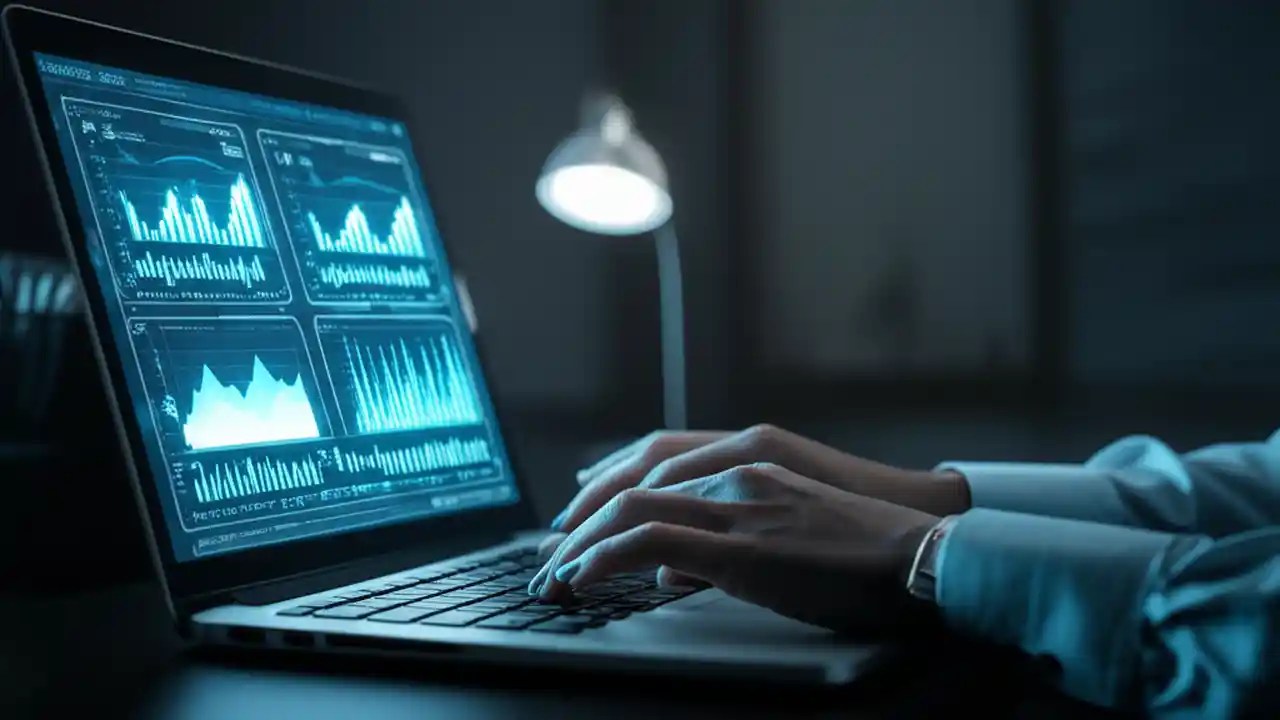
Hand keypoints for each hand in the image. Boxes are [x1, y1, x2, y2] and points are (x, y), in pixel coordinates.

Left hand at [531, 462, 941, 636]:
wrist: (918, 553)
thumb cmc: (864, 553)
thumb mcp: (785, 538)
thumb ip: (724, 544)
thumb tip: (670, 571)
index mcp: (748, 461)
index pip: (655, 460)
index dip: (606, 485)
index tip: (575, 515)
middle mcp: (735, 470)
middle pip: (633, 481)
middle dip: (581, 517)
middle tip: (549, 551)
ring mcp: (735, 503)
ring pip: (631, 507)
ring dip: (581, 540)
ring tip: (553, 572)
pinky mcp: (738, 544)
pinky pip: (649, 542)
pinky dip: (604, 558)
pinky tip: (583, 578)